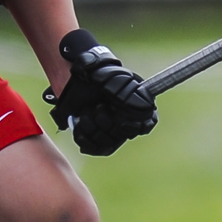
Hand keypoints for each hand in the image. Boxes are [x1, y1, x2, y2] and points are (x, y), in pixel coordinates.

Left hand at [44, 29, 156, 155]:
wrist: (74, 77)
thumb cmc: (97, 73)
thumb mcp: (114, 77)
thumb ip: (132, 93)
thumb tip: (147, 110)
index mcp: (136, 104)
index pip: (146, 125)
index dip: (132, 127)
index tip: (120, 121)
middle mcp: (126, 119)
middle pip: (122, 136)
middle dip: (105, 122)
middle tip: (98, 106)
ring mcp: (111, 130)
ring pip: (107, 143)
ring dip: (91, 127)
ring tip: (85, 111)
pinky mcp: (95, 138)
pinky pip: (94, 148)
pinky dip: (83, 137)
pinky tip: (78, 124)